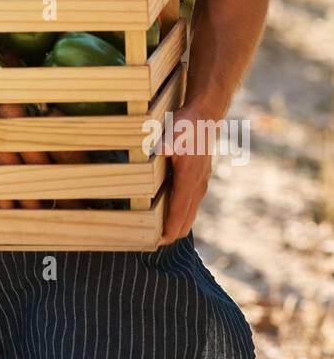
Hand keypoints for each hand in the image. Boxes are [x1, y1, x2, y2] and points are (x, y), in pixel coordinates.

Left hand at [157, 104, 213, 243]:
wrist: (205, 115)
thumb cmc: (187, 124)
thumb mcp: (173, 130)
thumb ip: (165, 142)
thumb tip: (157, 150)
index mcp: (189, 179)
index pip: (179, 212)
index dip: (169, 229)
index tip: (157, 242)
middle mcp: (197, 185)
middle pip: (186, 220)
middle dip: (172, 233)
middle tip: (152, 243)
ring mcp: (200, 183)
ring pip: (190, 213)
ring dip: (177, 225)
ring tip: (160, 235)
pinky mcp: (199, 179)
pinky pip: (190, 204)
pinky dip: (181, 214)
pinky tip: (171, 215)